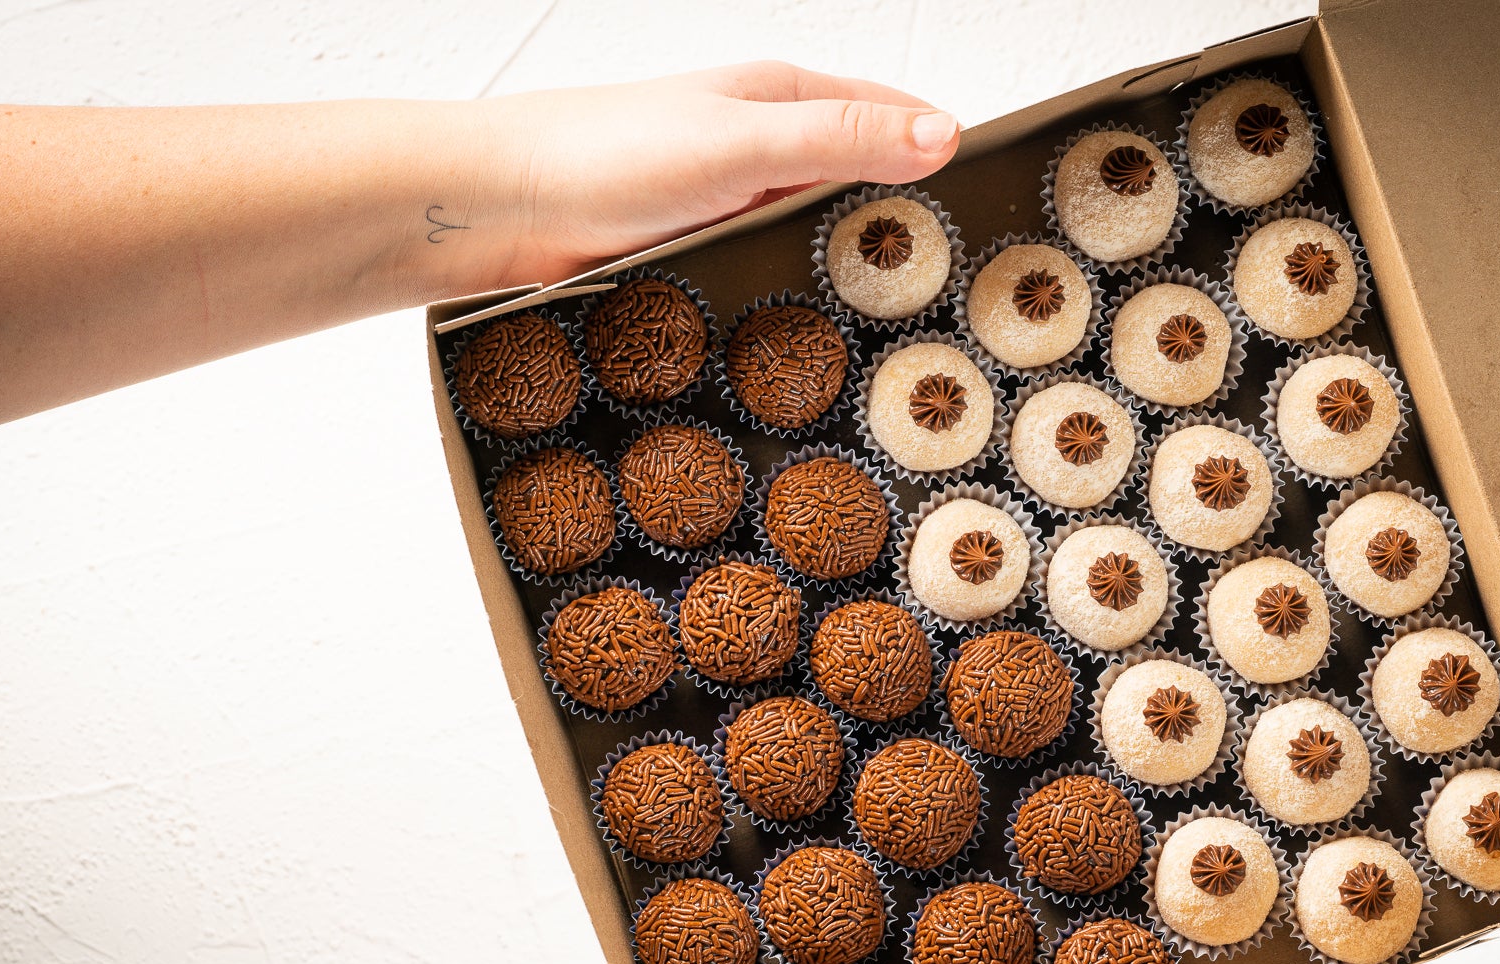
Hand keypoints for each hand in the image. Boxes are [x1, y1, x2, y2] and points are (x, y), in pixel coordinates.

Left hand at [454, 61, 960, 293]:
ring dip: (851, 270)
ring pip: (818, 234)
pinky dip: (799, 293)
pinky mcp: (700, 252)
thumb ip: (841, 140)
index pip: (898, 117)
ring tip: (904, 324)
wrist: (499, 211)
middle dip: (910, 226)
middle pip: (865, 182)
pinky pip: (771, 272)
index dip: (949, 154)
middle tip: (963, 288)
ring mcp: (732, 201)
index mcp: (784, 98)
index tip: (1001, 206)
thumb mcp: (742, 143)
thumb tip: (941, 134)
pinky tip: (816, 330)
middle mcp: (762, 145)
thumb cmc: (605, 158)